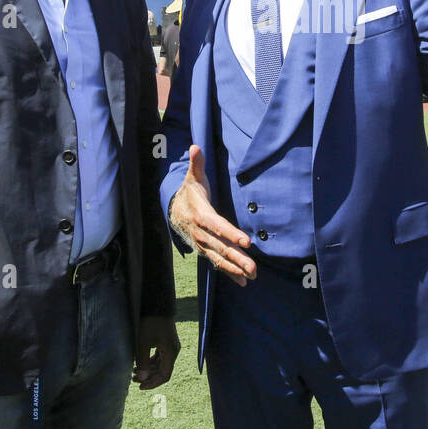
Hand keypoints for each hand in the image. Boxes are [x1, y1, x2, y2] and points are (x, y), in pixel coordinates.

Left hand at [133, 316, 179, 390]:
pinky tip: (139, 363)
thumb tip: (142, 379)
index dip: (153, 383)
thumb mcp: (143, 343)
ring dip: (148, 370)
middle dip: (149, 377)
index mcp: (171, 352)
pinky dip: (150, 362)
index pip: (165, 375)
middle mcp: (173, 351)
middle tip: (133, 380)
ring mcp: (170, 346)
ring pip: (160, 364)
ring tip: (133, 373)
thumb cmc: (150, 322)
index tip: (140, 387)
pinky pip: (159, 357)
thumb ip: (143, 362)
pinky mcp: (166, 342)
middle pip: (163, 371)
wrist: (156, 304)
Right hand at [170, 145, 256, 285]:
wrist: (173, 211)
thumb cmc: (190, 192)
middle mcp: (201, 233)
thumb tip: (195, 146)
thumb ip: (196, 164)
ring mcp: (203, 244)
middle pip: (221, 247)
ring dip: (236, 269)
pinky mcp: (206, 251)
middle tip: (254, 268)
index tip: (247, 242)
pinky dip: (230, 273)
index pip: (218, 226)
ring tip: (252, 276)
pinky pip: (218, 264)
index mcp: (201, 215)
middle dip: (238, 258)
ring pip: (220, 258)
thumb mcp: (192, 177)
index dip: (232, 234)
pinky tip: (244, 282)